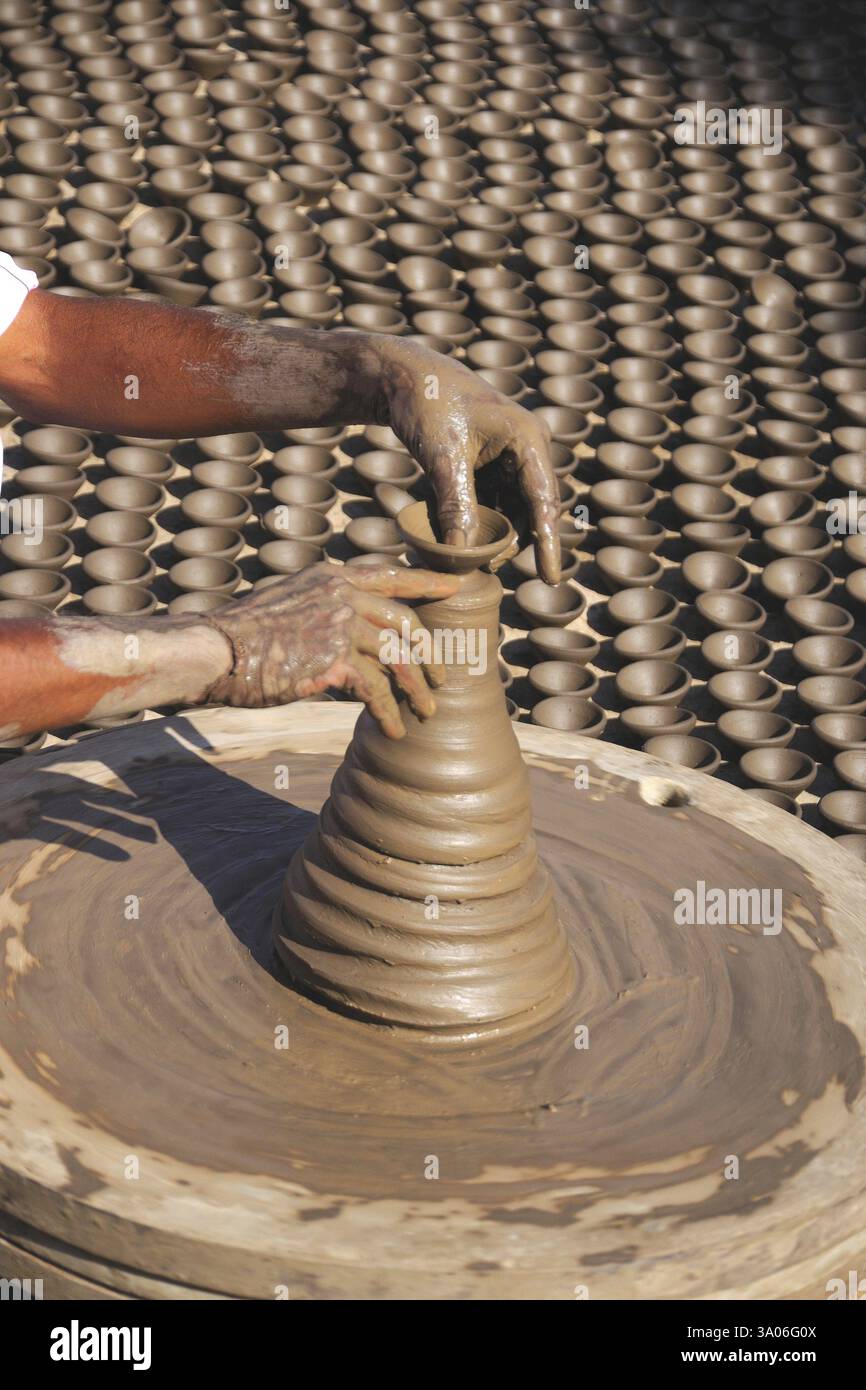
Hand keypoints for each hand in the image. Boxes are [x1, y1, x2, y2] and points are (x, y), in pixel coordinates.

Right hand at [201, 561, 458, 738]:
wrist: (215, 650)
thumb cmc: (242, 637)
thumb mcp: (288, 606)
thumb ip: (322, 612)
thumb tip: (347, 638)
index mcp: (331, 578)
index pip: (390, 575)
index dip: (426, 582)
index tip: (454, 586)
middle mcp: (341, 594)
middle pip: (405, 620)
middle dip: (428, 652)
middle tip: (439, 678)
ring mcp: (340, 624)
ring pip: (398, 656)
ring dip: (416, 687)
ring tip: (427, 711)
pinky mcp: (335, 659)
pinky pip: (376, 688)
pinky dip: (388, 712)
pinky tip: (392, 729)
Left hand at [378, 338, 561, 582]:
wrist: (403, 376)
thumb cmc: (428, 405)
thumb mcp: (443, 458)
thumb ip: (457, 507)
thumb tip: (463, 556)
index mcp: (527, 439)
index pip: (544, 501)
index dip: (547, 543)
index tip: (548, 578)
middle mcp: (527, 448)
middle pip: (531, 510)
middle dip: (512, 542)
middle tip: (488, 568)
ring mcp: (510, 457)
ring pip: (511, 509)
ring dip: (493, 534)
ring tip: (468, 555)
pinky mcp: (491, 464)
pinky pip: (493, 501)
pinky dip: (478, 520)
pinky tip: (457, 535)